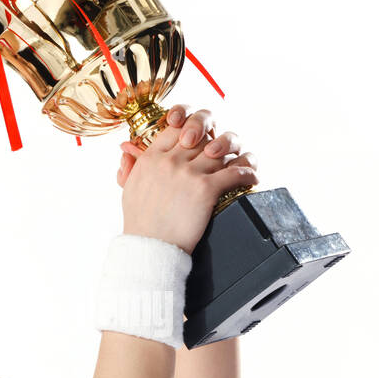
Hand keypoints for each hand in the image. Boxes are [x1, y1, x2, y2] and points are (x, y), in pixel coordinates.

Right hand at [115, 105, 258, 255]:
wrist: (150, 248)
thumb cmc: (140, 223)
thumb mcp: (128, 189)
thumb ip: (131, 167)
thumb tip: (126, 150)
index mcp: (151, 158)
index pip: (176, 129)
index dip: (191, 129)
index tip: (200, 140)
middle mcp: (170, 161)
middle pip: (201, 136)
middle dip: (216, 141)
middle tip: (226, 152)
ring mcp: (189, 173)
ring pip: (221, 151)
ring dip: (237, 155)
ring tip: (246, 162)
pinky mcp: (206, 189)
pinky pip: (235, 172)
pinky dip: (248, 172)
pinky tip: (252, 177)